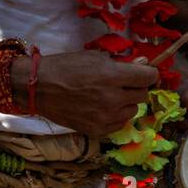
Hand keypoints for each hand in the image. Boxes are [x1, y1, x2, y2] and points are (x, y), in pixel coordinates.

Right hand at [11, 51, 159, 135]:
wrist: (39, 88)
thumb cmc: (66, 66)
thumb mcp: (94, 57)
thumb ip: (121, 62)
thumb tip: (143, 62)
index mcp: (112, 76)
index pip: (148, 77)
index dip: (148, 72)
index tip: (143, 72)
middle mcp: (112, 99)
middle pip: (143, 94)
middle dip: (136, 86)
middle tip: (122, 82)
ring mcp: (105, 117)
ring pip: (133, 110)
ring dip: (127, 102)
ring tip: (110, 96)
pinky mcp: (98, 130)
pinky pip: (120, 123)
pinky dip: (116, 115)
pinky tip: (102, 108)